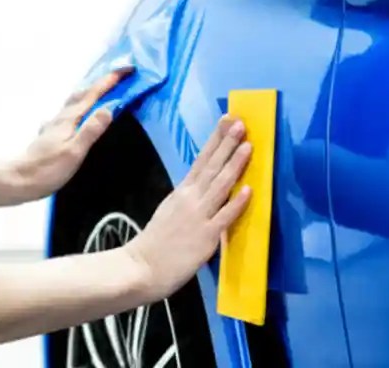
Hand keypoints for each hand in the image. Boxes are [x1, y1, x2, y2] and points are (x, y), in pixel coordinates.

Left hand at [10, 67, 133, 201]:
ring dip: (89, 93)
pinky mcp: (49, 135)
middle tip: (117, 77)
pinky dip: (78, 108)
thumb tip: (108, 109)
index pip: (93, 94)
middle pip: (82, 94)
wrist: (17, 181)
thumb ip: (91, 130)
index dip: (110, 81)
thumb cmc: (47, 169)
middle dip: (100, 83)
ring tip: (101, 91)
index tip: (127, 69)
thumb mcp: (74, 152)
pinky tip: (76, 116)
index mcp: (69, 119)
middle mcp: (61, 118)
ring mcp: (53, 125)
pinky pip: (68, 114)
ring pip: (74, 103)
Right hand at [124, 115, 252, 300]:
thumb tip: (204, 188)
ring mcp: (198, 216)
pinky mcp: (206, 236)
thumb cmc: (155, 244)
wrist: (140, 269)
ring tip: (248, 145)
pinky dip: (237, 202)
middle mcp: (190, 199)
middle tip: (241, 122)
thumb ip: (187, 199)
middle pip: (212, 166)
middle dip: (227, 143)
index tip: (227, 120)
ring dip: (235, 164)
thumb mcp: (169, 210)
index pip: (201, 160)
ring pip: (220, 185)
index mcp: (181, 192)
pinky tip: (248, 189)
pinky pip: (224, 216)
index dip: (216, 140)